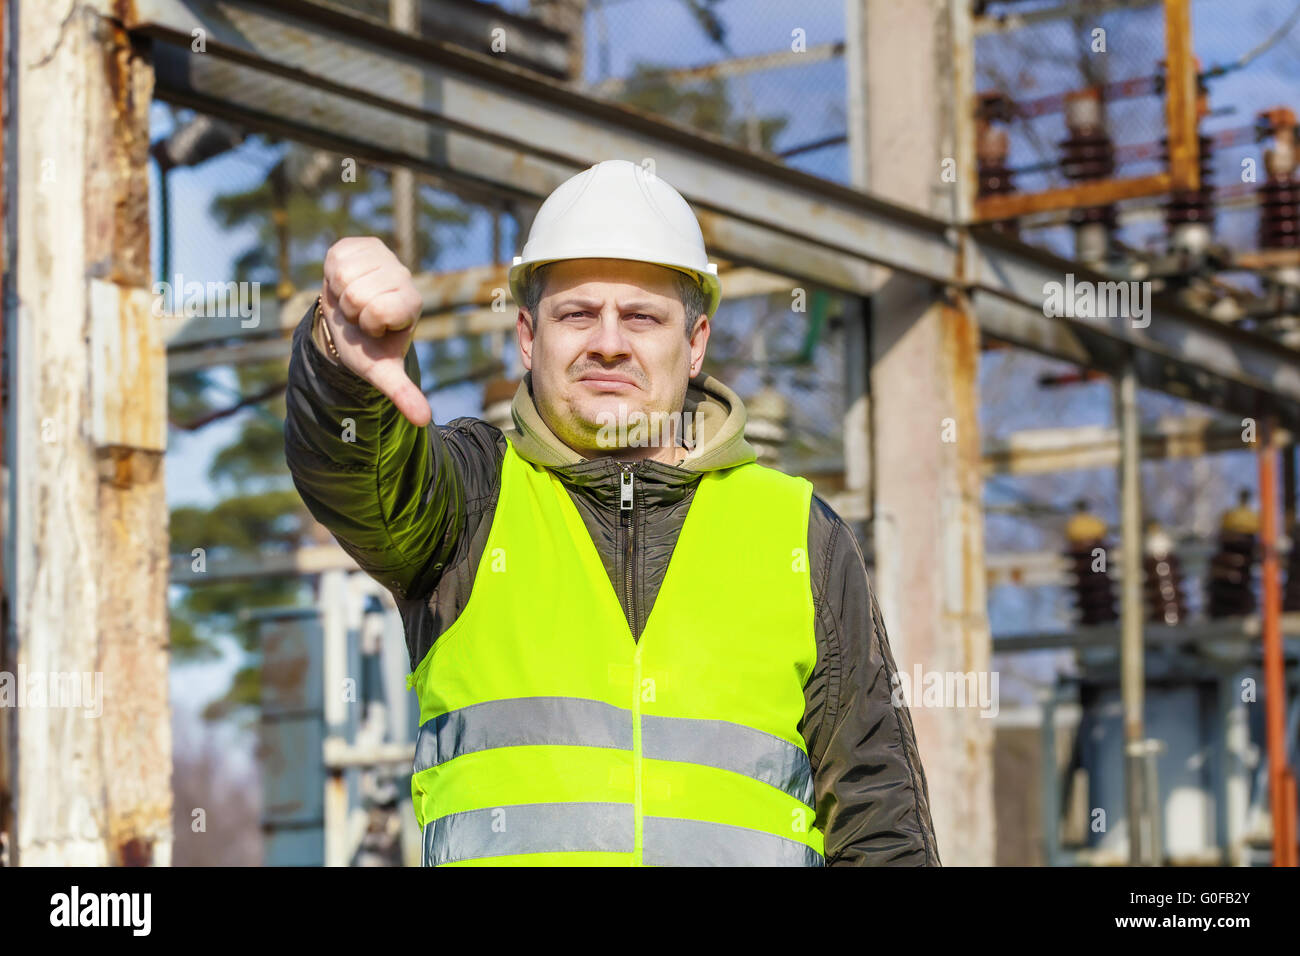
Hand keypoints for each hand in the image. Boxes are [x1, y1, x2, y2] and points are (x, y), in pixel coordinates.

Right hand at [320, 236, 430, 427]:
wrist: (344, 322)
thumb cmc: (366, 345)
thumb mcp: (381, 371)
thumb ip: (403, 393)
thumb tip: (422, 420)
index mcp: (413, 302)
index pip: (382, 310)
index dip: (368, 323)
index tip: (374, 328)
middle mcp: (403, 275)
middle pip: (359, 295)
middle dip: (352, 311)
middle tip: (359, 315)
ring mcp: (383, 255)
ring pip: (345, 276)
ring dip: (341, 294)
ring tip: (351, 301)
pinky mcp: (359, 244)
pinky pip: (336, 259)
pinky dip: (332, 275)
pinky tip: (343, 282)